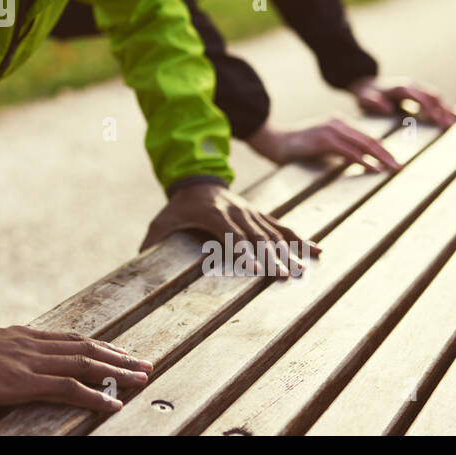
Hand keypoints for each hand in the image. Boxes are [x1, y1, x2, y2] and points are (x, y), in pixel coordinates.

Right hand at [0, 325, 152, 411]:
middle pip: (85, 347)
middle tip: (145, 364)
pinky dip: (93, 395)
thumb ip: (1, 351)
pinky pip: (66, 387)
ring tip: (140, 379)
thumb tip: (6, 359)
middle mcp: (32, 344)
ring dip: (116, 372)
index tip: (121, 351)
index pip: (71, 338)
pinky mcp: (23, 381)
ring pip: (84, 363)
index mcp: (22, 335)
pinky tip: (112, 403)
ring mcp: (29, 361)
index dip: (100, 345)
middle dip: (118, 357)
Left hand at [139, 181, 319, 275]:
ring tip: (302, 270)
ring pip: (272, 234)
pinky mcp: (261, 215)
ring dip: (288, 252)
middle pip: (256, 238)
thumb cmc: (179, 206)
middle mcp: (236, 213)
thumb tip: (137, 261)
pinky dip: (300, 240)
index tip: (254, 267)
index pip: (229, 234)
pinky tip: (318, 252)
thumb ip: (152, 240)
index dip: (242, 250)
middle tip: (285, 276)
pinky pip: (283, 228)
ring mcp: (251, 213)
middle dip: (270, 257)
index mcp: (213, 214)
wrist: (199, 178)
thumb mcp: (162, 220)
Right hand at [248, 118, 401, 171]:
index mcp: (339, 123)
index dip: (383, 149)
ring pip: (363, 144)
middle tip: (400, 167)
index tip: (394, 161)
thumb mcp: (321, 145)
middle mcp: (337, 123)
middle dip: (387, 153)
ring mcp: (330, 130)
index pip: (366, 136)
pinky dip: (363, 160)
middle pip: (369, 139)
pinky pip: (349, 151)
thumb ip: (338, 149)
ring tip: (393, 168)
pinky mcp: (323, 140)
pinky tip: (373, 169)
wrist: (272, 140)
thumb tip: (356, 162)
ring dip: (381, 157)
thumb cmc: (295, 147)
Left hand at [347, 75, 455, 127]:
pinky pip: (437, 100)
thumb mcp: (365, 98)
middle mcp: (412, 86)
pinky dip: (447, 107)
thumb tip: (387, 108)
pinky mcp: (421, 94)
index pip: (418, 96)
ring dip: (448, 109)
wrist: (367, 85)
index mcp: (400, 87)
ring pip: (437, 97)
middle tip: (450, 125)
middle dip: (442, 110)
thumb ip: (373, 102)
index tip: (436, 120)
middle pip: (432, 96)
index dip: (428, 107)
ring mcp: (418, 89)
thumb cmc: (366, 94)